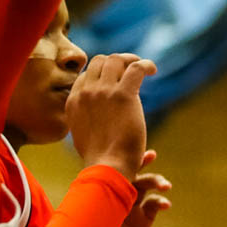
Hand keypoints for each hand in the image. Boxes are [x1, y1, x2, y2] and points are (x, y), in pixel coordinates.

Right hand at [66, 53, 155, 180]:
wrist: (107, 167)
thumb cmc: (101, 158)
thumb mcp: (84, 135)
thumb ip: (90, 120)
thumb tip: (106, 121)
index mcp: (74, 100)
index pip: (87, 74)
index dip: (104, 73)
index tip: (118, 79)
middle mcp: (86, 92)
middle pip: (100, 61)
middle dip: (118, 61)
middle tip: (132, 69)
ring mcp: (103, 92)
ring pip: (116, 60)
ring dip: (132, 60)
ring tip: (145, 68)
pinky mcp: (123, 95)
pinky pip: (135, 68)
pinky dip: (145, 65)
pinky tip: (152, 70)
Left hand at [93, 151, 170, 226]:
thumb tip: (99, 211)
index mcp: (101, 207)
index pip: (108, 179)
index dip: (118, 164)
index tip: (128, 154)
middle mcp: (114, 207)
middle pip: (127, 178)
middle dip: (138, 165)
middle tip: (150, 155)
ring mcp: (129, 215)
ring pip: (143, 190)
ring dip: (154, 183)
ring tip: (165, 186)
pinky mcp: (143, 226)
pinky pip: (154, 207)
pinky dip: (160, 202)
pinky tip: (166, 205)